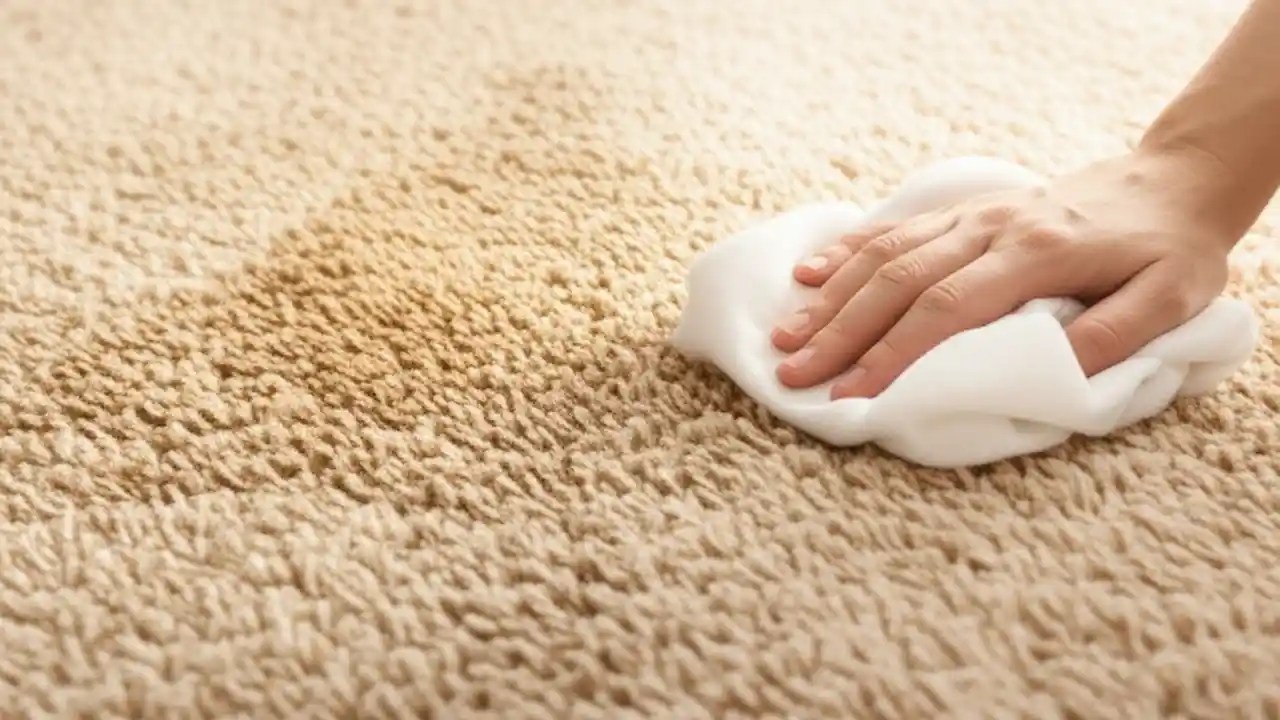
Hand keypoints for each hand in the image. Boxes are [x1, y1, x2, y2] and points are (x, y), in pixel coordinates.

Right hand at [771, 150, 1244, 398]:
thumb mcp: (1168, 298)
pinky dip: (848, 250)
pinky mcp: (964, 211)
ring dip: (831, 297)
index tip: (852, 396)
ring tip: (785, 336)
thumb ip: (1111, 336)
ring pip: (885, 253)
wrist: (1171, 180)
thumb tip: (1048, 374)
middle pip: (897, 282)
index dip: (893, 354)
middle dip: (840, 332)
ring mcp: (972, 215)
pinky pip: (895, 228)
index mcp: (1035, 255)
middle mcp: (990, 229)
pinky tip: (809, 273)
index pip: (946, 309)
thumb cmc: (1169, 250)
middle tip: (792, 374)